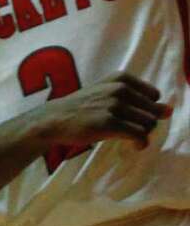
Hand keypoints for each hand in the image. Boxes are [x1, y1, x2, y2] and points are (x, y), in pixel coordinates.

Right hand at [36, 73, 171, 153]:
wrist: (56, 118)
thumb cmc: (83, 106)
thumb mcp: (108, 94)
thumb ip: (139, 99)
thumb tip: (170, 110)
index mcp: (120, 78)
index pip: (154, 95)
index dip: (146, 108)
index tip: (133, 116)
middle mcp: (119, 89)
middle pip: (153, 111)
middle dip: (146, 123)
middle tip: (130, 129)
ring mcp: (114, 106)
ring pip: (149, 124)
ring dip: (143, 135)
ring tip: (130, 138)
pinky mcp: (109, 124)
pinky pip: (140, 136)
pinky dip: (140, 144)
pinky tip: (132, 146)